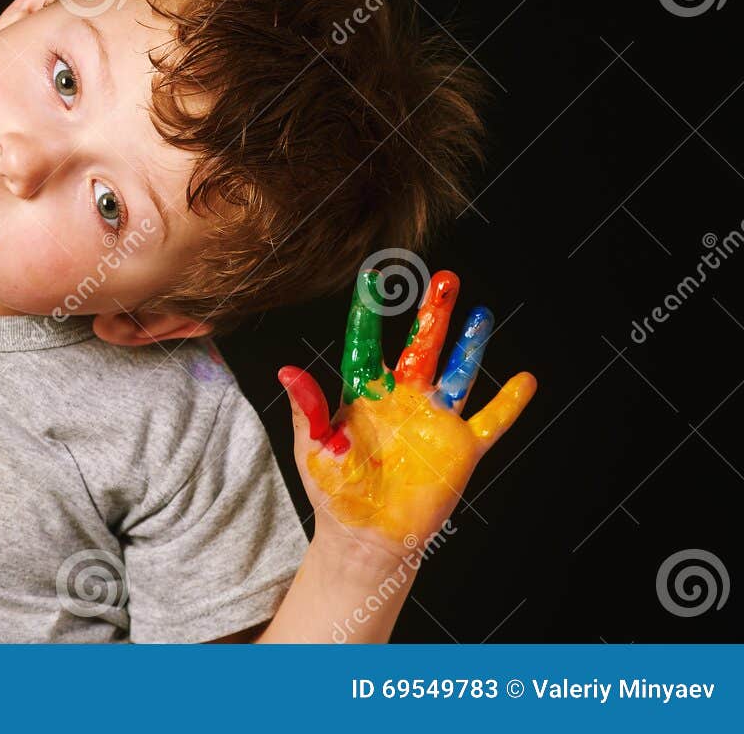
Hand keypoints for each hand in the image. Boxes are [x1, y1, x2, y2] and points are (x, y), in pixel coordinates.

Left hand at [277, 269, 537, 562]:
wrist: (363, 536)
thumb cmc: (332, 490)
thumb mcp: (313, 449)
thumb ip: (309, 411)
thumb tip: (287, 372)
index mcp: (364, 394)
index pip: (367, 345)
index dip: (370, 313)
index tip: (374, 279)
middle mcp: (403, 399)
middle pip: (422, 347)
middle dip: (433, 314)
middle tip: (444, 278)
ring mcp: (433, 421)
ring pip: (458, 372)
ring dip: (471, 345)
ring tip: (481, 312)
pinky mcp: (459, 449)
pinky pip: (490, 421)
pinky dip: (509, 403)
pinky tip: (526, 379)